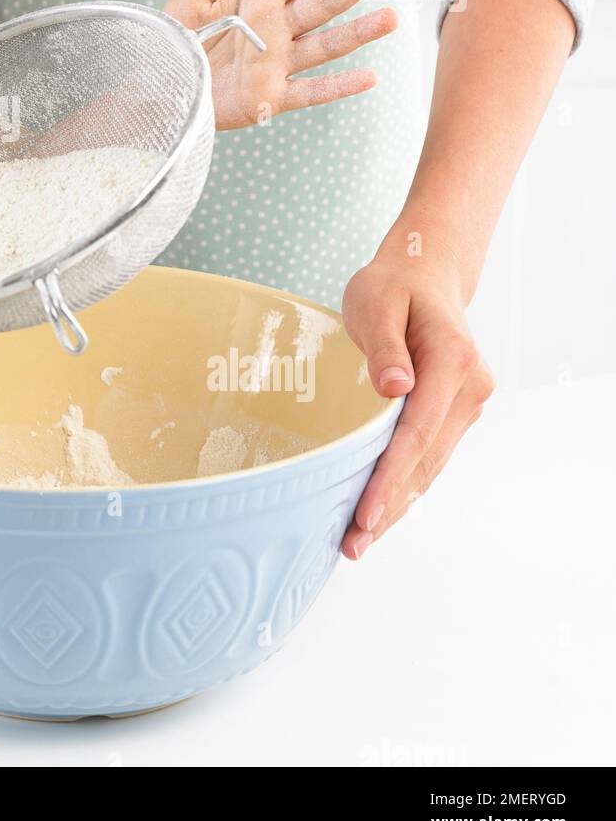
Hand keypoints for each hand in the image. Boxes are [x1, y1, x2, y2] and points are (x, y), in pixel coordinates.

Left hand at [162, 0, 397, 128]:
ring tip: (391, 17)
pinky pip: (310, 91)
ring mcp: (277, 63)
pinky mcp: (270, 97)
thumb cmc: (174, 38)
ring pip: (324, 45)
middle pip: (323, 4)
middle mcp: (275, 29)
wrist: (155, 85)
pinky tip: (369, 77)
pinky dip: (337, 87)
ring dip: (357, 32)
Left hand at [338, 234, 494, 559]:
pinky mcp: (455, 412)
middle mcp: (470, 390)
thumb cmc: (393, 286)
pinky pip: (428, 456)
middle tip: (351, 545)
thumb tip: (396, 388)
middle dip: (389, 506)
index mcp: (453, 362)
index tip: (365, 513)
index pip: (417, 432)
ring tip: (358, 542)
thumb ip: (385, 345)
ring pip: (430, 466)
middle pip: (425, 460)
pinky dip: (405, 485)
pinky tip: (379, 512)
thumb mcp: (377, 302)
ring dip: (397, 505)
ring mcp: (467, 404)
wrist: (424, 275)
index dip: (390, 477)